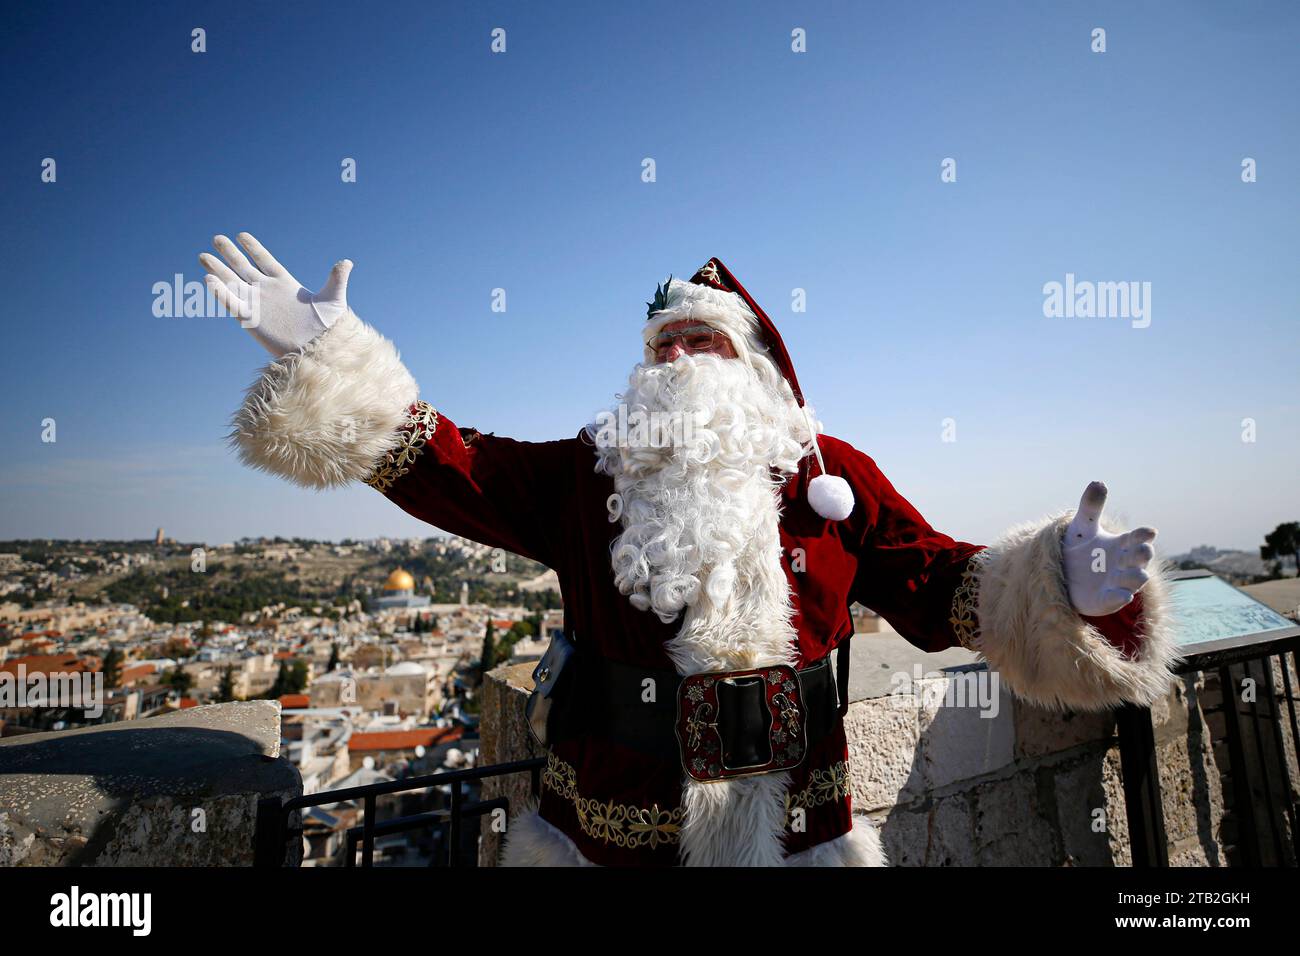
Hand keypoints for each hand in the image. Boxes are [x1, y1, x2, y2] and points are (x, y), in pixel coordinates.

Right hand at [200, 232, 352, 357]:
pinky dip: (221, 293)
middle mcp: (267, 291)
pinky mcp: (251, 320)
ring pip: (233, 283)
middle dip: (230, 254)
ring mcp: (258, 304)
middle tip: (216, 238)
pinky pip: (232, 303)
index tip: (241, 235)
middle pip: (244, 268)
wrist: (319, 349)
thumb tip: (347, 262)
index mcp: (284, 283)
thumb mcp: (334, 299)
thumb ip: (337, 279)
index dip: (253, 248)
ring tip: (203, 256)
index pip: (265, 260)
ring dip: (218, 270)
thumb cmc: (329, 326)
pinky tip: (209, 280)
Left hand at [1062, 481, 1156, 616]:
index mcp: (1122, 543)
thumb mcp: (1082, 526)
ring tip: (1139, 574)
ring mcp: (1117, 582)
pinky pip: (1117, 599)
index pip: (1138, 537)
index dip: (1144, 535)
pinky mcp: (1106, 599)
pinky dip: (1121, 597)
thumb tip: (1098, 481)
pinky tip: (1124, 596)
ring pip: (1134, 580)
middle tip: (1144, 550)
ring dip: (1137, 577)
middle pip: (1140, 559)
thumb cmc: (1079, 547)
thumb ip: (1090, 507)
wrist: (1062, 573)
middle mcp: (1124, 563)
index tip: (1149, 531)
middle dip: (1143, 554)